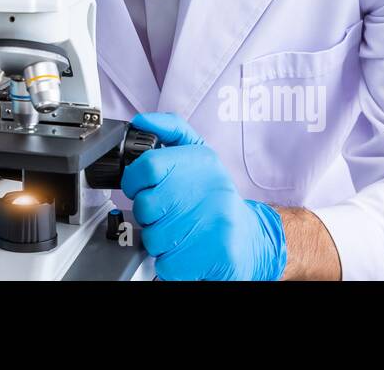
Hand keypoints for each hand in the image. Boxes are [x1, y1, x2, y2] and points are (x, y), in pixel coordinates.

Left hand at [121, 112, 286, 280]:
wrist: (250, 238)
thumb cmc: (215, 196)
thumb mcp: (198, 154)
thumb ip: (170, 130)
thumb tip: (140, 121)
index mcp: (203, 161)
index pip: (148, 165)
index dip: (134, 181)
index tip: (139, 187)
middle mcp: (211, 189)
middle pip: (145, 206)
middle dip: (148, 215)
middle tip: (165, 213)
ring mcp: (216, 222)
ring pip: (153, 238)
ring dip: (159, 240)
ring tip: (179, 231)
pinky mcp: (217, 254)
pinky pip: (167, 263)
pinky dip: (170, 262)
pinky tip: (186, 250)